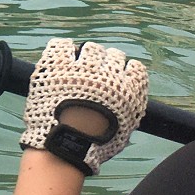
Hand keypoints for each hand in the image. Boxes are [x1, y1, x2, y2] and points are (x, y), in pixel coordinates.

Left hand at [19, 39, 148, 174]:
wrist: (64, 149)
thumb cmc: (93, 147)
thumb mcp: (124, 131)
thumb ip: (129, 109)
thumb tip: (131, 97)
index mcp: (128, 90)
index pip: (135, 69)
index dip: (125, 74)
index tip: (116, 81)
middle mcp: (109, 75)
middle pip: (113, 56)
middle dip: (105, 66)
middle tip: (93, 79)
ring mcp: (83, 68)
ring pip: (91, 49)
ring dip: (86, 58)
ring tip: (76, 72)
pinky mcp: (58, 66)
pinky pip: (62, 45)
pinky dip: (62, 50)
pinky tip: (61, 59)